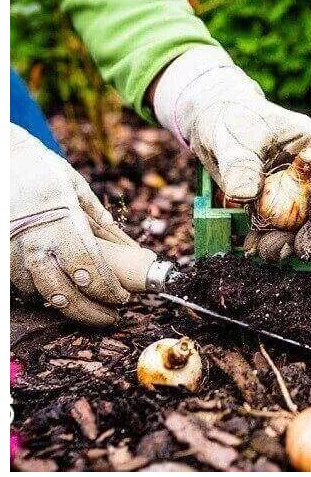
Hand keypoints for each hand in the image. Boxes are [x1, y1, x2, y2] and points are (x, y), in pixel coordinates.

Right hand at [10, 124, 156, 325]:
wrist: (0, 161)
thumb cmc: (43, 173)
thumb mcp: (79, 191)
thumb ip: (103, 224)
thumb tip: (131, 250)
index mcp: (62, 224)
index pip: (89, 270)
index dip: (107, 291)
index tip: (122, 298)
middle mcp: (35, 243)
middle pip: (63, 293)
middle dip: (90, 312)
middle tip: (110, 316)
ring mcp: (12, 252)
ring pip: (40, 294)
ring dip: (66, 305)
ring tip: (87, 306)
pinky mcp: (0, 257)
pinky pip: (21, 287)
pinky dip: (41, 293)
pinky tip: (58, 292)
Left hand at [152, 47, 310, 261]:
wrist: (211, 122)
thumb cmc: (228, 118)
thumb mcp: (233, 138)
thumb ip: (241, 166)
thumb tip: (245, 195)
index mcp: (310, 144)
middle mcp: (308, 171)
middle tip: (301, 251)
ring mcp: (294, 190)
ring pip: (303, 222)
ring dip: (290, 242)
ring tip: (268, 252)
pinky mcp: (275, 205)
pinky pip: (279, 228)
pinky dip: (269, 240)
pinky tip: (254, 249)